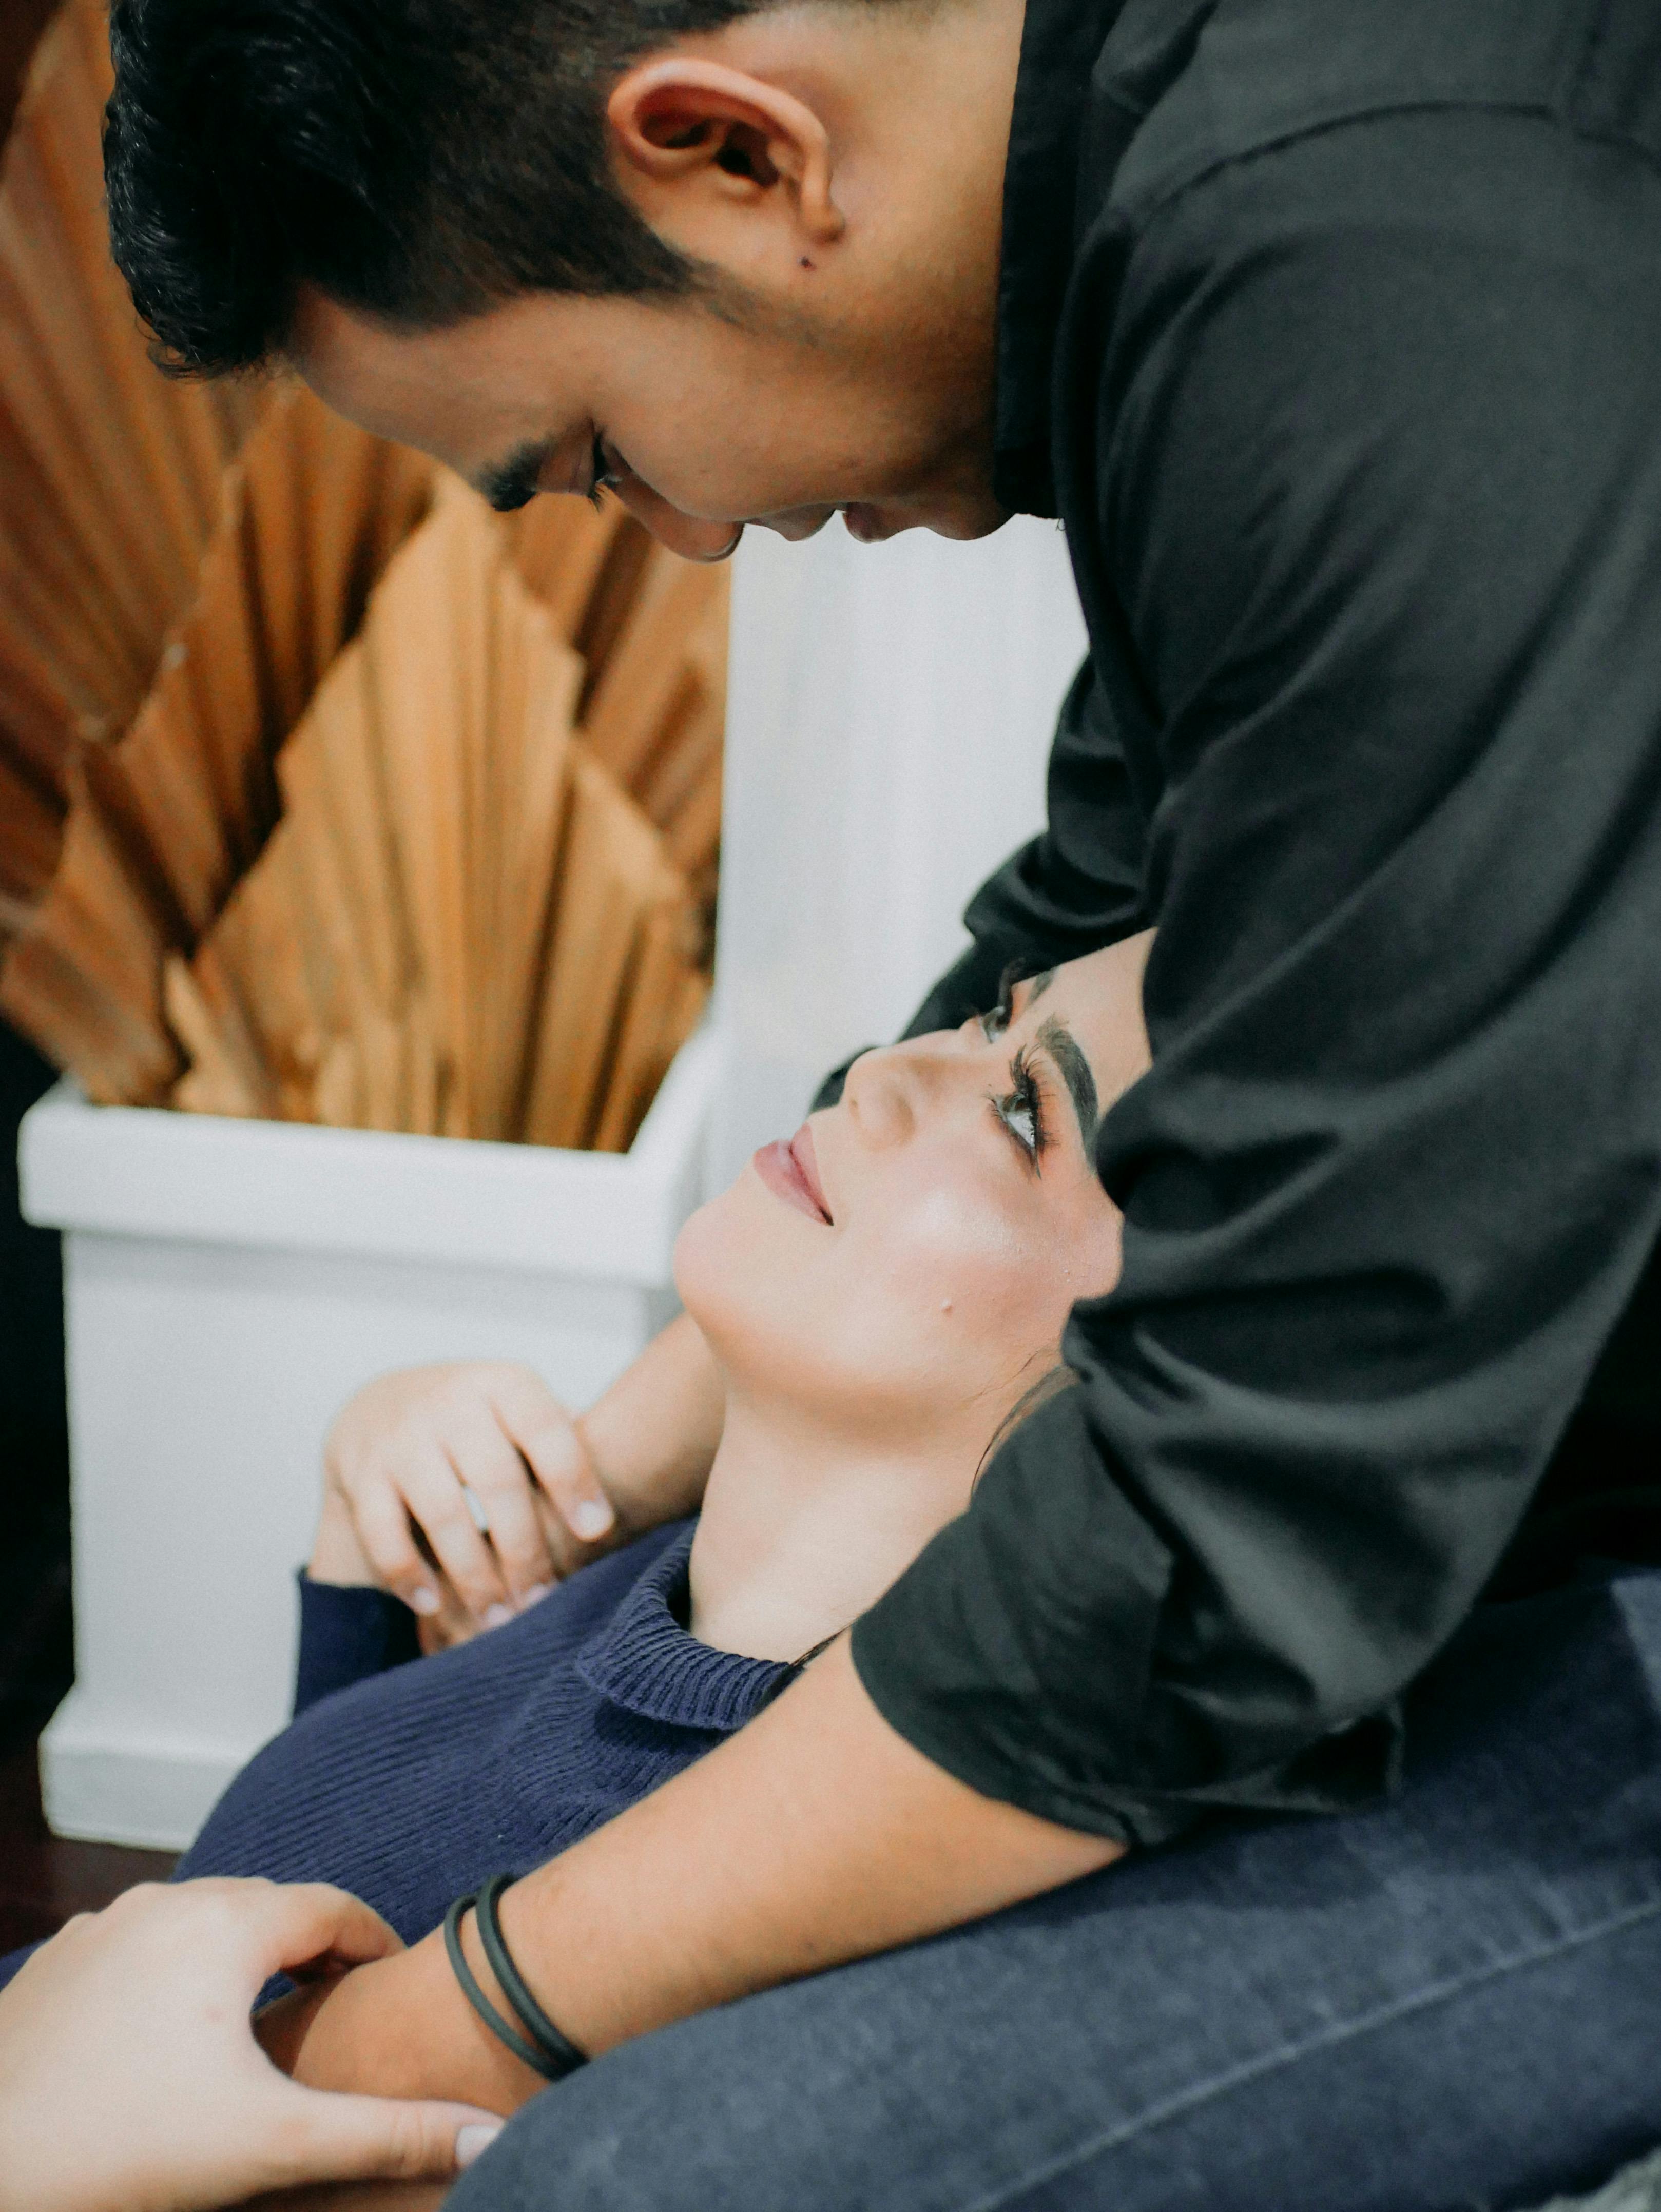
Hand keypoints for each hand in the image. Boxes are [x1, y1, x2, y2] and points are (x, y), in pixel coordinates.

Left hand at [0, 1878, 502, 2211]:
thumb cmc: (123, 2156)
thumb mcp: (274, 2145)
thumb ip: (389, 2135)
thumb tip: (495, 2137)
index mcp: (227, 1922)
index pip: (334, 1907)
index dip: (375, 1942)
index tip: (396, 1982)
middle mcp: (164, 1902)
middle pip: (267, 1906)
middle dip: (310, 1948)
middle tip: (339, 2002)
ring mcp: (100, 1928)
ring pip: (198, 1924)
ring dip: (239, 1959)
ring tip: (263, 2021)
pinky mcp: (54, 1963)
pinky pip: (140, 1948)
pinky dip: (174, 1977)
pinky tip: (173, 2040)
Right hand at [318, 1362, 623, 1634]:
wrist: (381, 1403)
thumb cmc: (478, 1423)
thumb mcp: (519, 1412)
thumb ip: (563, 1448)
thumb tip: (610, 1514)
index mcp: (503, 1385)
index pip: (545, 1430)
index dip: (573, 1480)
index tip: (596, 1532)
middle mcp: (451, 1404)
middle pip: (498, 1483)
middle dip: (525, 1550)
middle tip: (543, 1600)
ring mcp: (401, 1438)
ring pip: (443, 1515)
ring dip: (475, 1577)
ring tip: (499, 1620)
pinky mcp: (360, 1475)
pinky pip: (383, 1533)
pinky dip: (409, 1575)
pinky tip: (434, 1606)